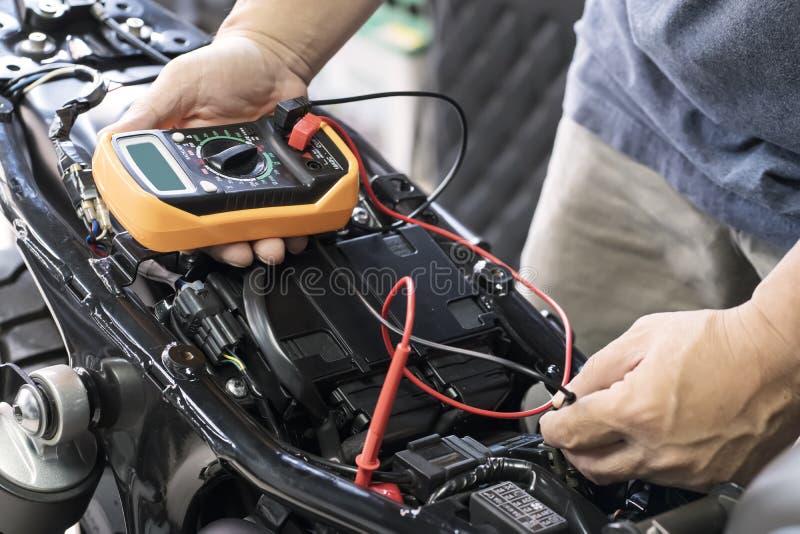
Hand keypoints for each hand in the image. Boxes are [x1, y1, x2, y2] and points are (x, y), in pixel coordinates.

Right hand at [103, 33, 309, 265]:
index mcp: (184, 163)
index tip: (196, 241)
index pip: (178, 209)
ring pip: (256, 227)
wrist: (274, 59)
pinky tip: (297, 229)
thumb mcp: (178, 85)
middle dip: (231, 248)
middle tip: (242, 252)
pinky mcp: (284, 178)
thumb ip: (149, 114)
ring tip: (274, 246)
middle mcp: (217, 179)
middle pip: (219, 228)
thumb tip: (112, 140)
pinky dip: (295, 225)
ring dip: (265, 243)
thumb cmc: (224, 67)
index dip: (185, 232)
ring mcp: (253, 181)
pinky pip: (290, 211)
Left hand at [539, 302, 799, 489]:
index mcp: (634, 411)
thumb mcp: (642, 337)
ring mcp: (685, 469)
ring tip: (622, 423)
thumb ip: (597, 368)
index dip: (552, 425)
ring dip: (612, 454)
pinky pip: (664, 478)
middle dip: (573, 448)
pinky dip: (649, 459)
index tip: (551, 421)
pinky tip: (657, 432)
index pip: (569, 432)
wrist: (774, 358)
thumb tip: (572, 393)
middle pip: (590, 466)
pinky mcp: (709, 477)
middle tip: (576, 428)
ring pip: (627, 475)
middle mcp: (656, 449)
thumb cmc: (715, 343)